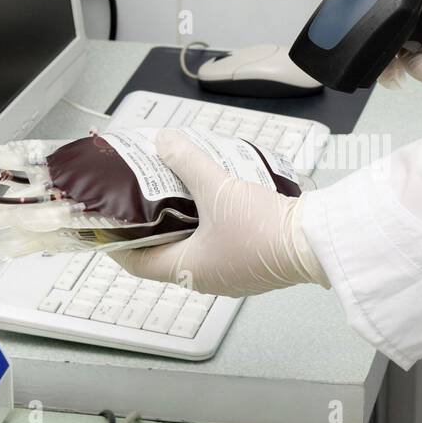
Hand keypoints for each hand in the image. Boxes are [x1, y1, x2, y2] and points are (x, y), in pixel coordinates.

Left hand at [109, 130, 327, 296]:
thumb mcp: (217, 187)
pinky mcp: (255, 266)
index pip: (138, 263)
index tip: (107, 226)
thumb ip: (186, 162)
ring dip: (185, 227)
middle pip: (166, 255)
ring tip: (181, 195)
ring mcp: (233, 276)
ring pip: (196, 251)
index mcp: (188, 270)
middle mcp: (207, 279)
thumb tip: (164, 143)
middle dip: (154, 227)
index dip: (117, 244)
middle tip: (145, 200)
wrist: (314, 242)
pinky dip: (211, 228)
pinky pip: (222, 248)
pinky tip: (218, 204)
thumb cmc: (263, 228)